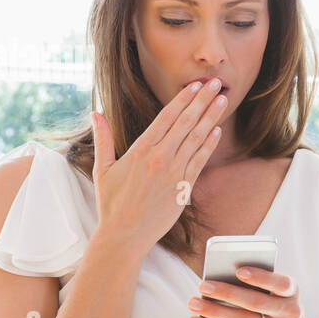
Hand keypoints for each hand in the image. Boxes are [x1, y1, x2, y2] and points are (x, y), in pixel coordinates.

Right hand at [91, 78, 226, 256]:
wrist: (125, 235)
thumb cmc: (112, 203)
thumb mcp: (102, 168)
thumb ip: (103, 138)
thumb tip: (95, 113)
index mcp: (140, 150)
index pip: (166, 117)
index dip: (183, 99)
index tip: (196, 85)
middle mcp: (160, 158)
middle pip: (186, 122)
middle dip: (203, 101)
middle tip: (217, 83)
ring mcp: (174, 172)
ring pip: (196, 139)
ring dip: (211, 118)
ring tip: (223, 100)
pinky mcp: (183, 188)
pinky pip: (199, 162)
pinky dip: (209, 145)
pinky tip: (217, 131)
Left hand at [185, 267, 311, 317]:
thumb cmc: (278, 303)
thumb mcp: (279, 291)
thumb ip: (259, 283)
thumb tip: (221, 276)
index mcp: (292, 292)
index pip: (280, 284)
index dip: (261, 278)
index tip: (239, 271)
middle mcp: (289, 312)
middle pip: (255, 302)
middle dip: (227, 293)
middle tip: (203, 285)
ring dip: (214, 312)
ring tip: (193, 303)